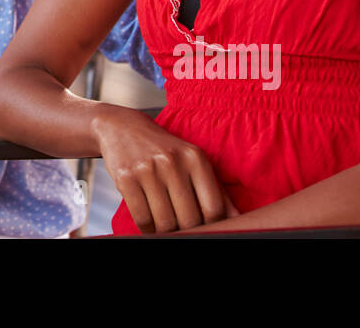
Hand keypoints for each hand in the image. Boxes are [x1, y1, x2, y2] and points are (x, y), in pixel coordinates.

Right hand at [92, 106, 238, 232]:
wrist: (121, 127)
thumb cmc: (163, 149)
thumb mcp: (192, 161)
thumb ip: (215, 190)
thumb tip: (237, 220)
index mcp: (195, 157)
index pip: (213, 208)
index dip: (212, 227)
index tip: (206, 230)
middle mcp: (172, 161)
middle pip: (190, 219)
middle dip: (188, 230)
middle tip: (184, 229)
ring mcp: (147, 169)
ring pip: (165, 222)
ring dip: (167, 232)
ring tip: (167, 227)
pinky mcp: (125, 177)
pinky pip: (142, 218)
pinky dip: (148, 229)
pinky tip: (151, 224)